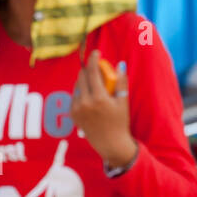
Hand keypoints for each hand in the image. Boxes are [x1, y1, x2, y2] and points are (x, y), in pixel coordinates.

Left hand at [70, 50, 137, 168]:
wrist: (110, 143)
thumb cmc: (120, 122)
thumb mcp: (123, 102)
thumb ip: (121, 82)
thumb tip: (120, 64)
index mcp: (99, 99)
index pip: (92, 72)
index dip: (94, 59)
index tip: (96, 53)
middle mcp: (85, 103)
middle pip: (82, 76)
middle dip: (89, 69)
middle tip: (98, 70)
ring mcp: (76, 109)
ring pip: (77, 85)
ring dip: (85, 80)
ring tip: (96, 87)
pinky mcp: (72, 114)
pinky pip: (74, 96)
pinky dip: (81, 92)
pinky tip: (90, 98)